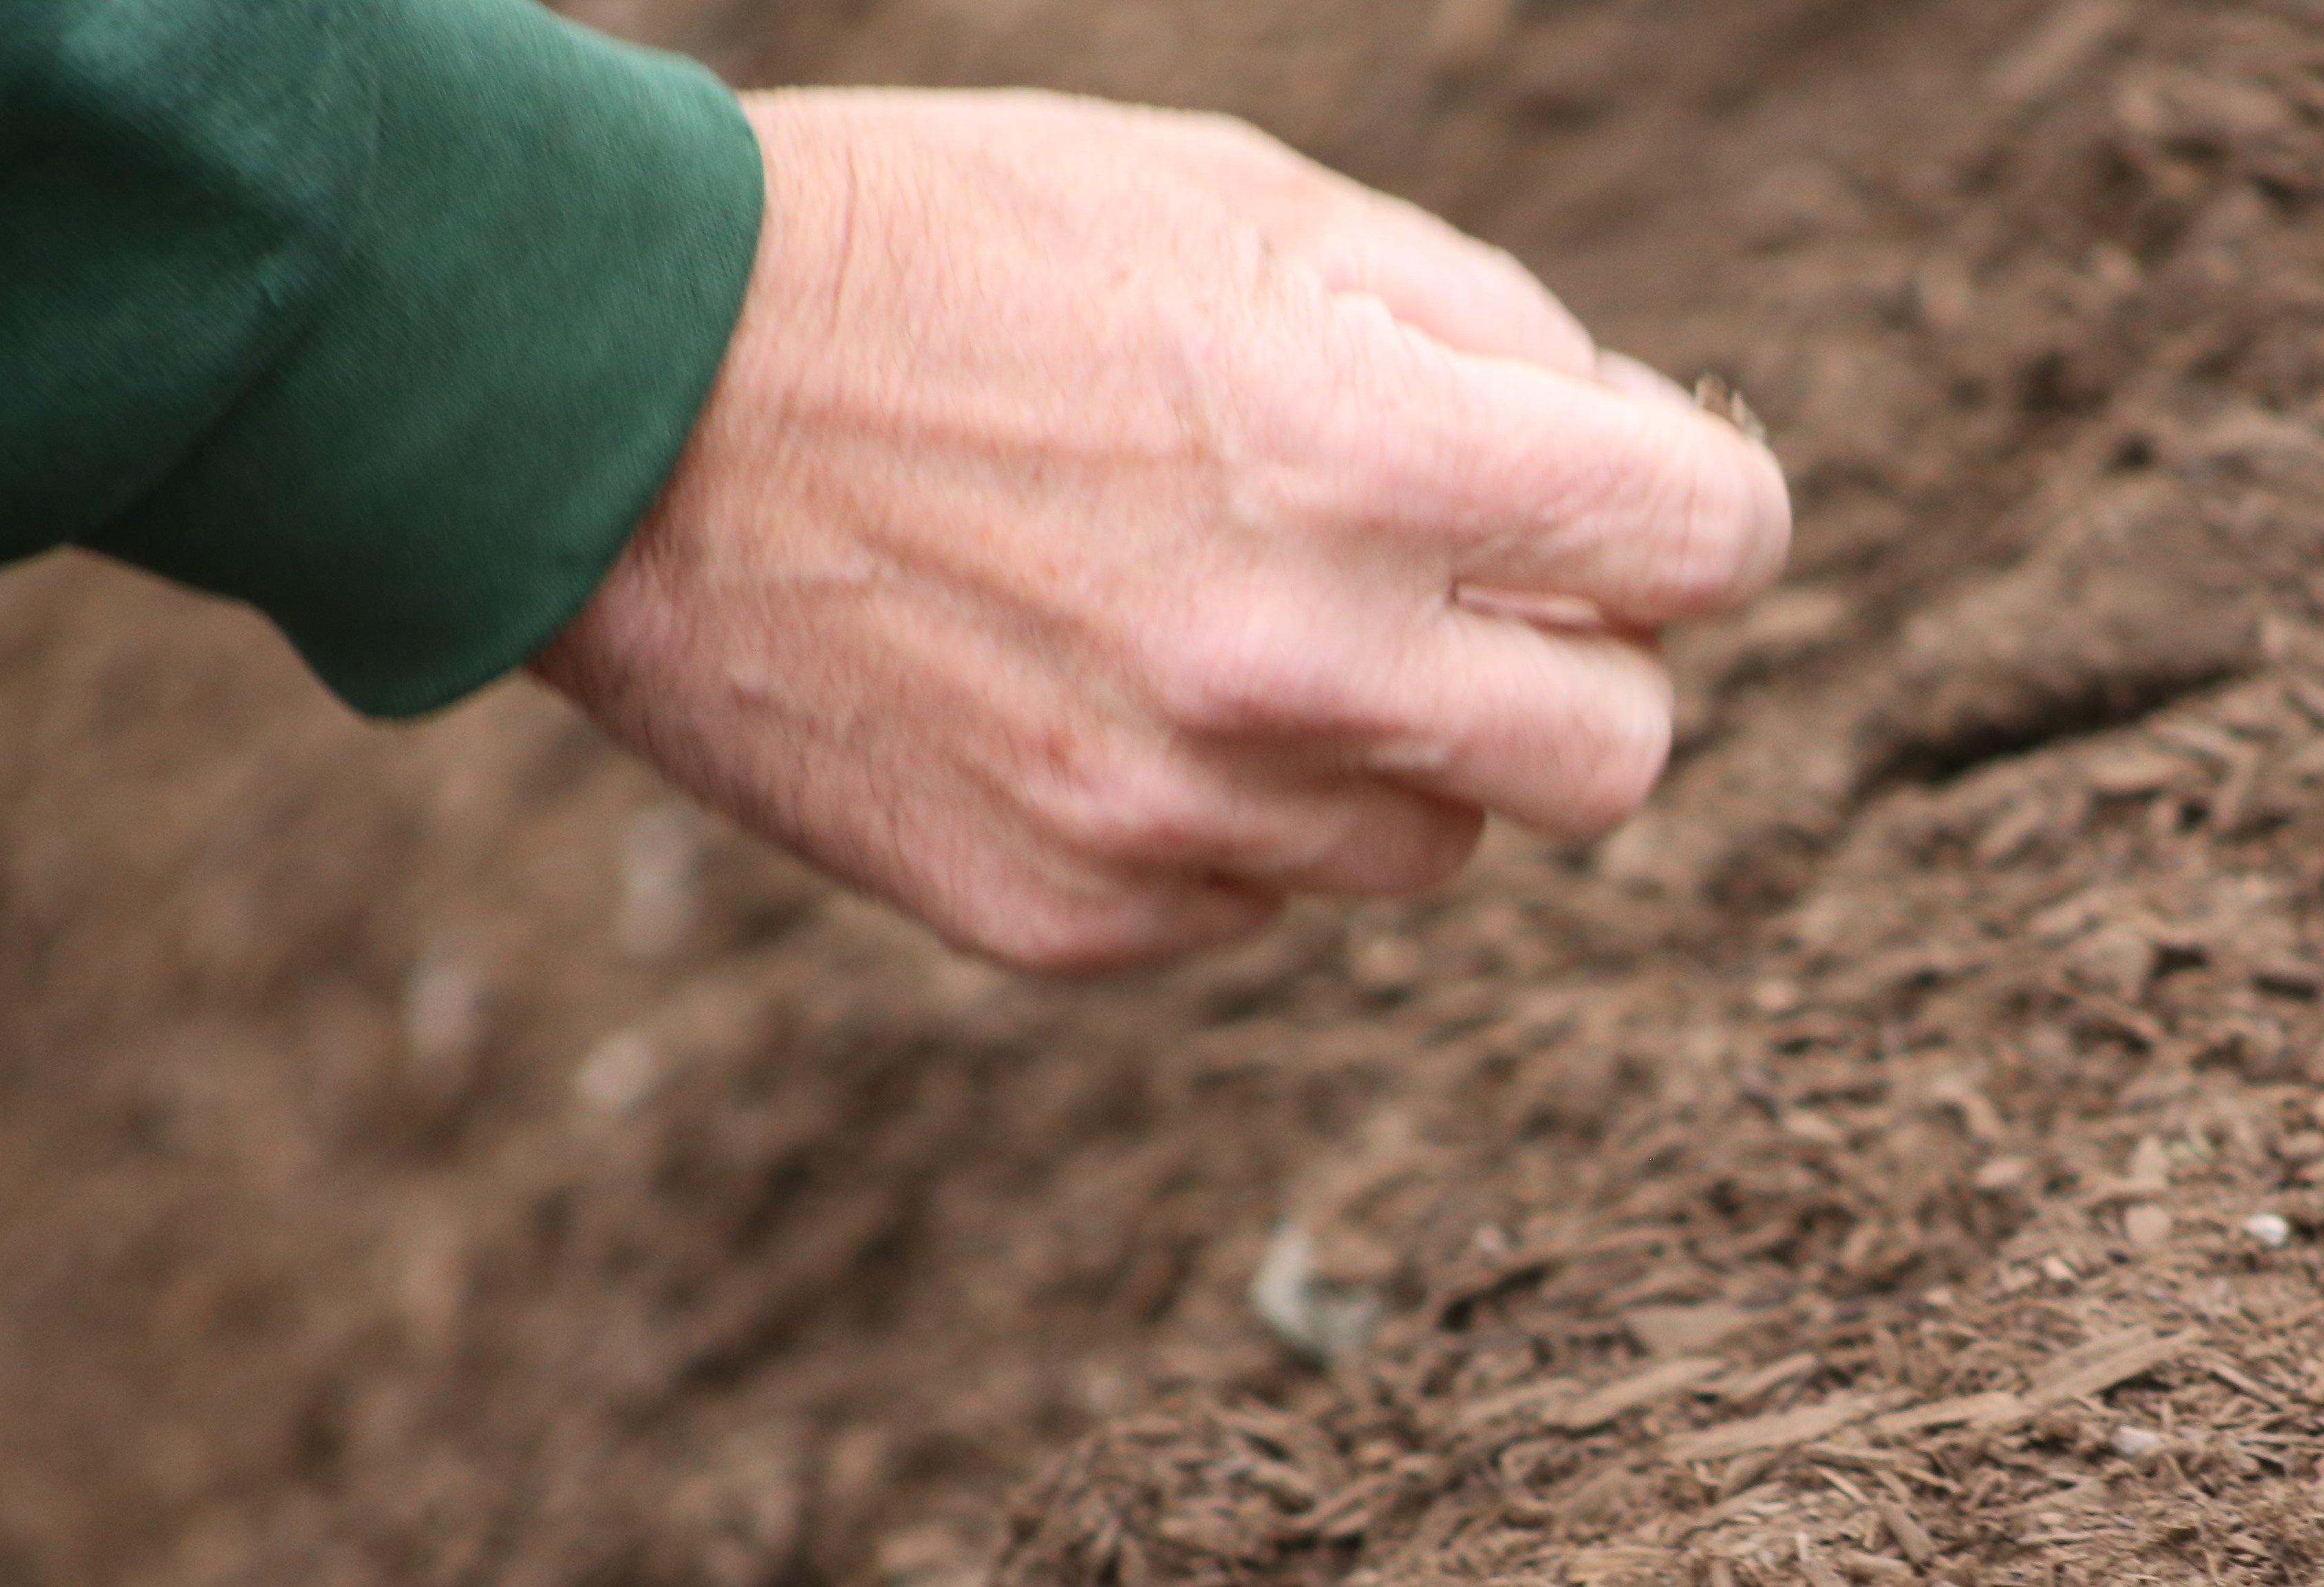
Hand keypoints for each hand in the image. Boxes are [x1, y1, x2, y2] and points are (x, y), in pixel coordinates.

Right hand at [528, 89, 1789, 971]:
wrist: (615, 390)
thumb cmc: (950, 251)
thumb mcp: (1247, 199)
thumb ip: (1485, 339)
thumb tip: (1627, 455)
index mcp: (1370, 458)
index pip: (1708, 546)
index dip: (1695, 507)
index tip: (1636, 495)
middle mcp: (1294, 669)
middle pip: (1618, 758)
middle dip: (1587, 665)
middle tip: (1484, 587)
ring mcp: (1177, 819)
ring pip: (1434, 848)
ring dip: (1399, 748)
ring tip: (1249, 618)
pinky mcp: (1071, 915)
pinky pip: (1259, 901)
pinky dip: (1239, 815)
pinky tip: (1117, 689)